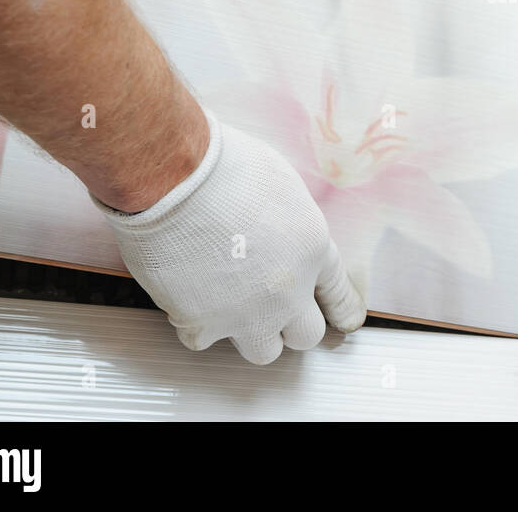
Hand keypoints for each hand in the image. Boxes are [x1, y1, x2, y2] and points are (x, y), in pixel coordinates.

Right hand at [95, 112, 365, 363]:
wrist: (173, 180)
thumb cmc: (224, 166)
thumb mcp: (282, 186)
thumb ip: (291, 226)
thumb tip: (282, 239)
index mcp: (313, 248)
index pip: (339, 293)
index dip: (341, 310)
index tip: (344, 321)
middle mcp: (289, 289)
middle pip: (306, 335)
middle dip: (291, 323)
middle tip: (270, 308)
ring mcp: (248, 313)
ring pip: (263, 351)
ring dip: (250, 332)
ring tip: (229, 306)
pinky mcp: (204, 326)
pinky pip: (204, 341)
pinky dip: (195, 324)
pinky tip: (187, 295)